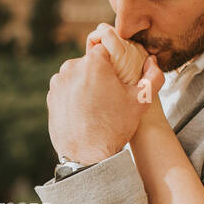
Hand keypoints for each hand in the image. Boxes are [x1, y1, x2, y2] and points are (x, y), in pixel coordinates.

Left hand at [46, 46, 164, 163]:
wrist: (87, 156)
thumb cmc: (115, 127)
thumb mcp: (140, 102)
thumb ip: (152, 77)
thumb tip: (152, 61)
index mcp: (94, 63)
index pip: (106, 47)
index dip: (115, 60)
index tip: (119, 75)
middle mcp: (72, 67)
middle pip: (91, 62)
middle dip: (100, 73)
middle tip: (110, 94)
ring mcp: (58, 82)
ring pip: (78, 74)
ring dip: (86, 84)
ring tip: (97, 105)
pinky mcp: (51, 96)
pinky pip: (66, 88)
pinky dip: (74, 95)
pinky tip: (85, 111)